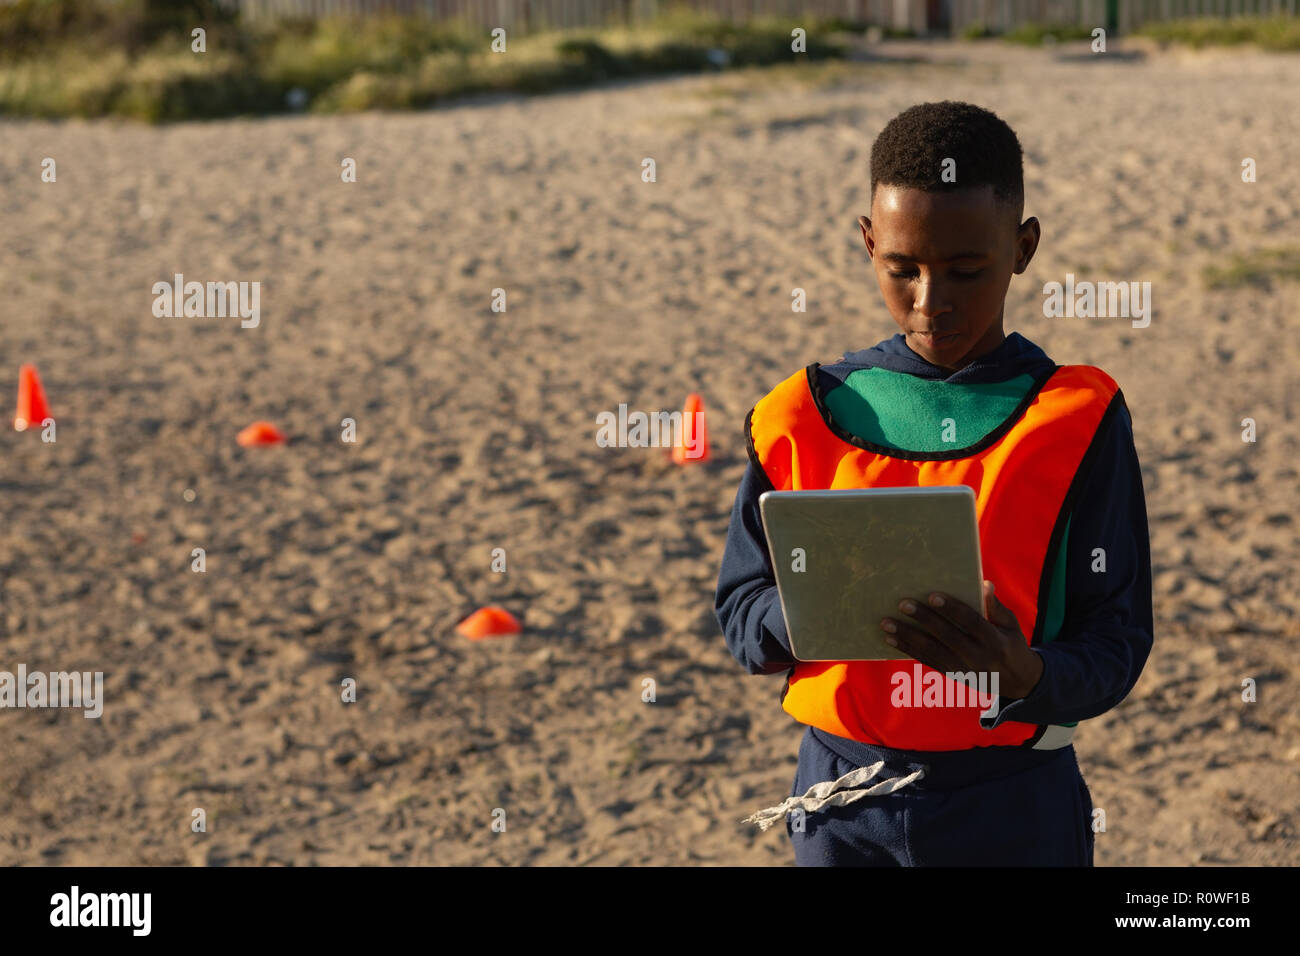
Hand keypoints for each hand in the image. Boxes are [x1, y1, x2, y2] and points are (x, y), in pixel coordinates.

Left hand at [879, 580, 1044, 699]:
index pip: (971, 622)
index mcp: (995, 641)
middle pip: (947, 636)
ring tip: (886, 623)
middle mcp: (978, 658)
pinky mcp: (952, 676)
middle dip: (924, 619)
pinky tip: (891, 640)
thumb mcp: (1011, 625)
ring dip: (907, 637)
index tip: (932, 595)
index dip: (952, 609)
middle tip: (902, 604)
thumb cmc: (1011, 643)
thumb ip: (996, 607)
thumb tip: (984, 584)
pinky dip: (908, 650)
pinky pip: (927, 661)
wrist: (1018, 683)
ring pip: (931, 651)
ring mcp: (964, 669)